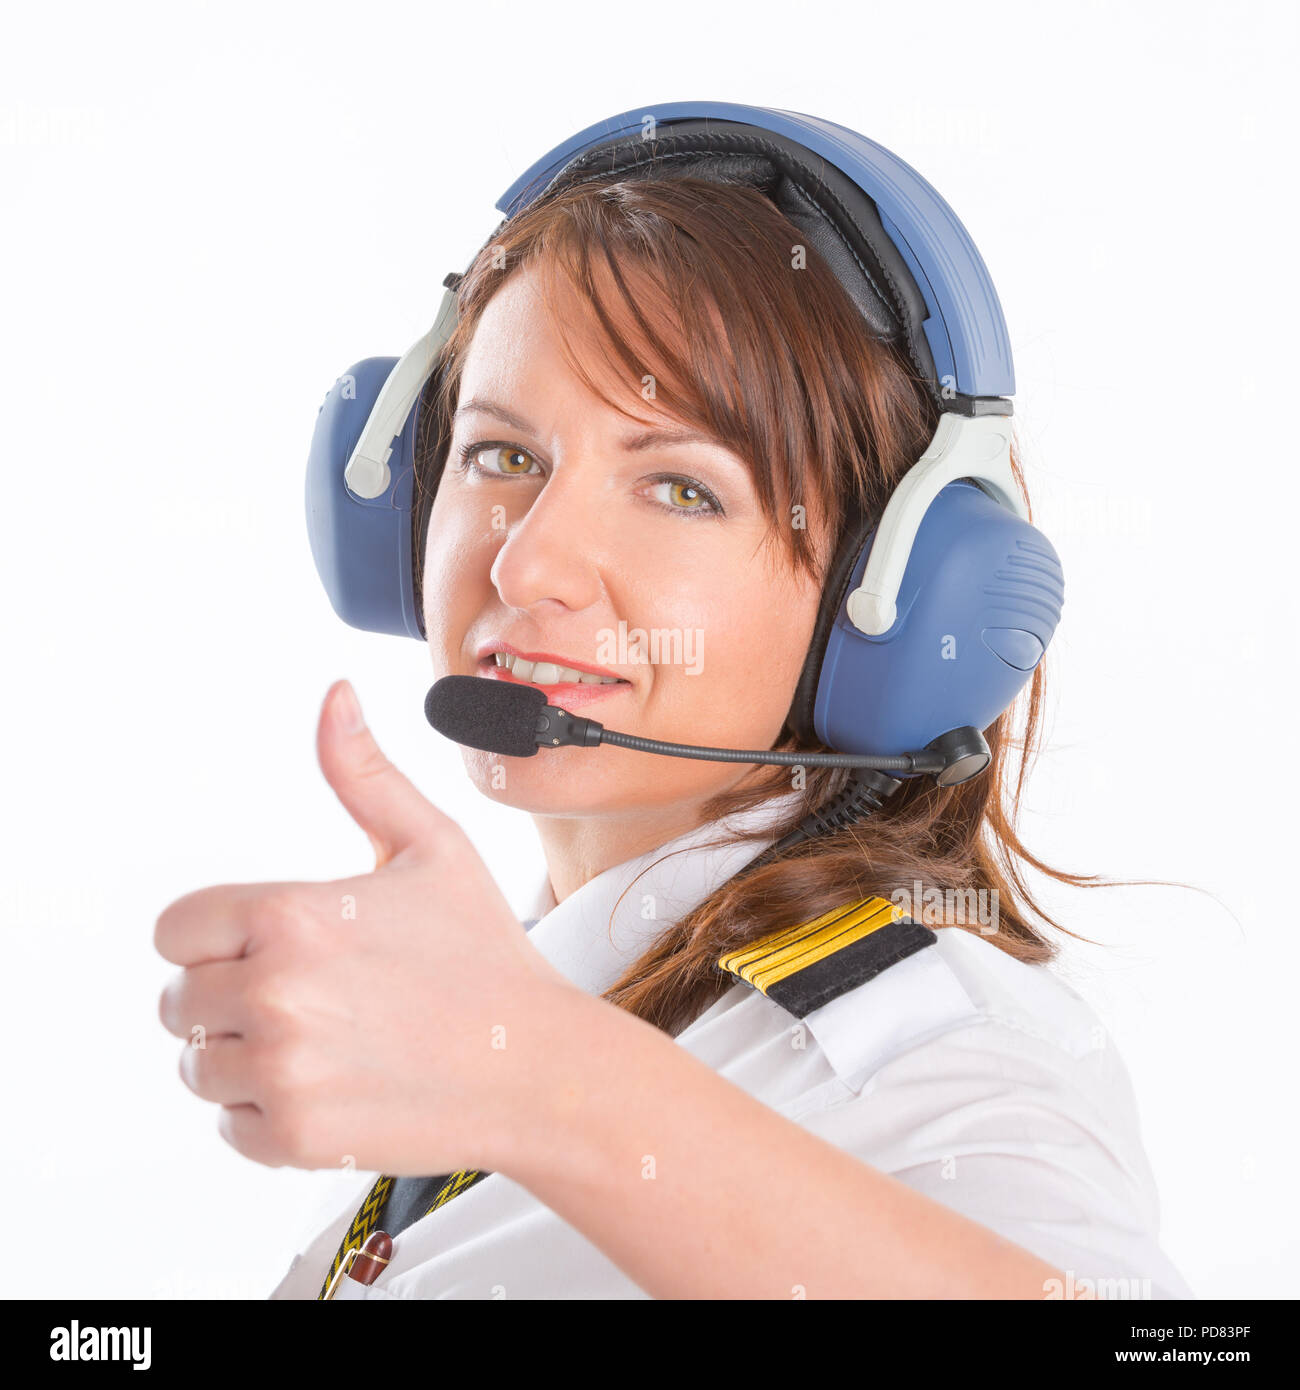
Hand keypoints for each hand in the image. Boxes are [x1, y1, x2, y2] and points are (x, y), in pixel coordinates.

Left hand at [155, 679, 575, 1174]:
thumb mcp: (432, 847)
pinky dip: (267, 1113)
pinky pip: (229, 1126)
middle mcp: (274, 991)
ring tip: (325, 1040)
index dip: (216, 936)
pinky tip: (333, 1082)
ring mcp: (282, 1069)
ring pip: (198, 1065)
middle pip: (177, 999)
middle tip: (308, 996)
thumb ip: (364, 773)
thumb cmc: (485, 952)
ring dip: (244, 1056)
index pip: (174, 929)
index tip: (267, 945)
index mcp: (292, 914)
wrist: (537, 1065)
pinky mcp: (294, 1136)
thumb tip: (334, 694)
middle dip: (228, 995)